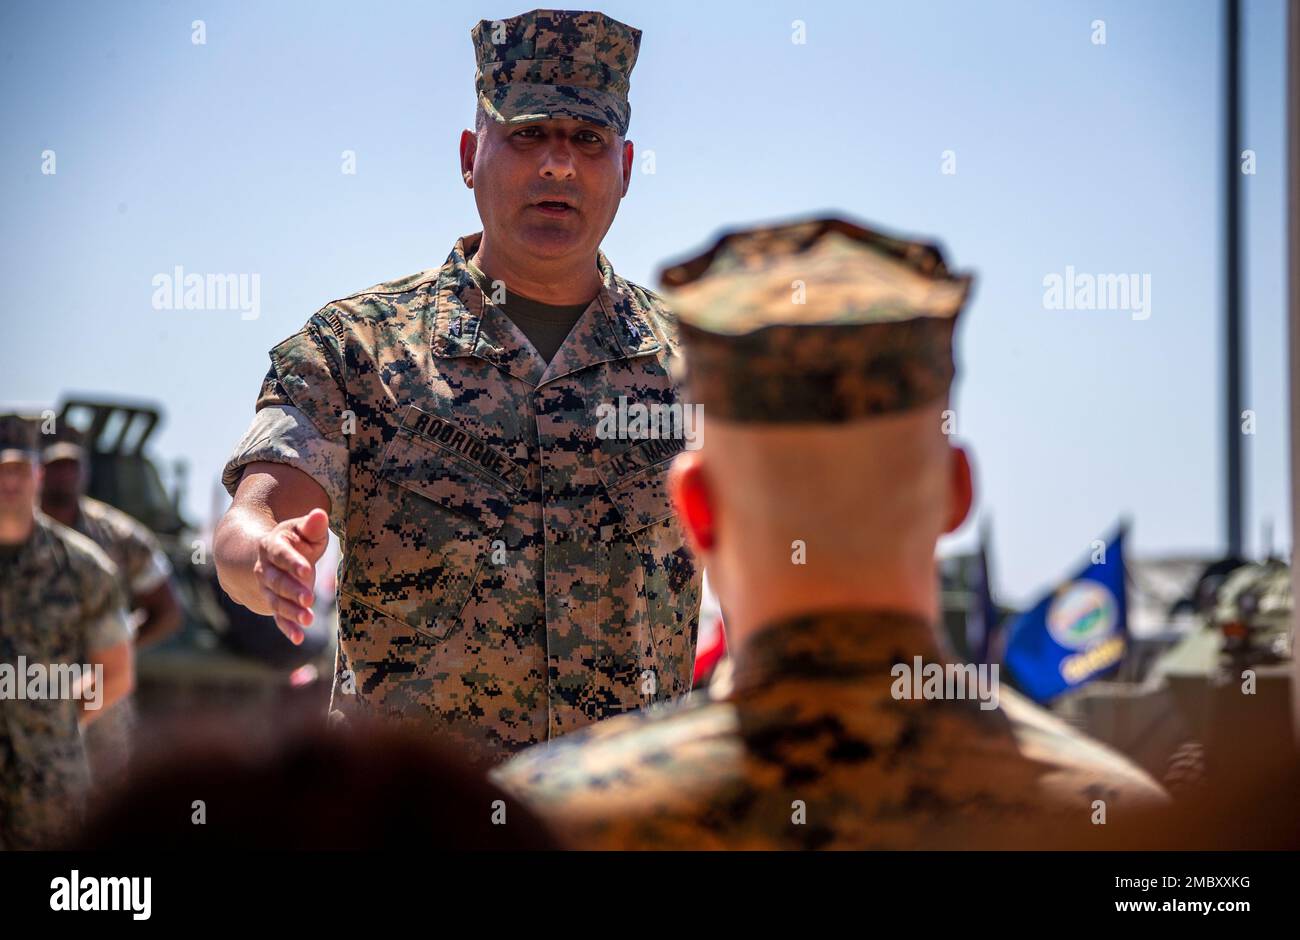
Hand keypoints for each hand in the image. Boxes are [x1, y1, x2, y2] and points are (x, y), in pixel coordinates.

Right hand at [253, 508, 328, 644]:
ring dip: (290, 612)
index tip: (306, 570)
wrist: (273, 555)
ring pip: (275, 601)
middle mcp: (265, 568)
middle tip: (309, 599)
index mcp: (272, 546)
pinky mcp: (275, 603)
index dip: (292, 562)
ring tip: (308, 619)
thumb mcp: (305, 530)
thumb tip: (320, 514)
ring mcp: (268, 588)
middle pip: (276, 581)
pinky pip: (278, 617)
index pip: (281, 554)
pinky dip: (288, 628)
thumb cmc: (298, 540)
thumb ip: (312, 525)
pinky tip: (299, 638)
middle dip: (292, 590)